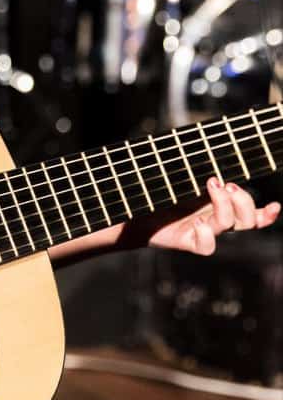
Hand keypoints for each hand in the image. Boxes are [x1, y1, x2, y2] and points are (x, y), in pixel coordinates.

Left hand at [125, 177, 279, 254]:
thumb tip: (212, 153)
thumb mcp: (180, 179)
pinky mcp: (186, 242)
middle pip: (247, 220)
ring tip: (211, 186)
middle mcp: (214, 221)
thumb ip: (197, 169)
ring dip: (226, 204)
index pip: (251, 215)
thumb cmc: (155, 194)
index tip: (276, 206)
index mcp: (217, 207)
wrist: (131, 214)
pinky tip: (197, 222)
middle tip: (225, 183)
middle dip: (244, 200)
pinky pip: (206, 247)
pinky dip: (206, 234)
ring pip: (229, 225)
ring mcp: (201, 231)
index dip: (266, 214)